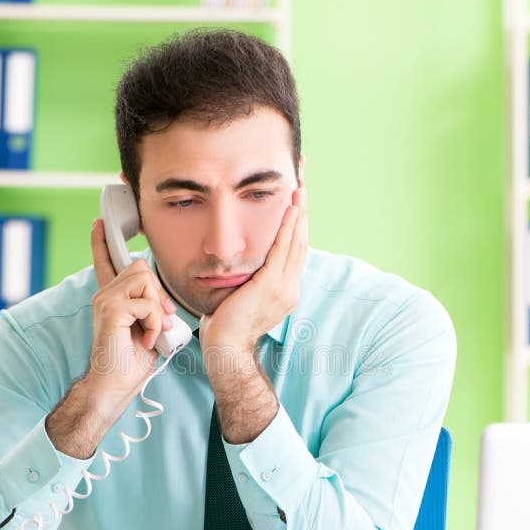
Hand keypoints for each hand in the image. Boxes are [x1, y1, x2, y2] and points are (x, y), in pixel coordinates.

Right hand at [85, 218, 176, 406]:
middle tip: (162, 321)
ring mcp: (105, 301)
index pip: (105, 262)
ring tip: (154, 332)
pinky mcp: (112, 311)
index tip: (99, 223)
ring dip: (158, 310)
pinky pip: (147, 304)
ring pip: (145, 281)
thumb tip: (166, 304)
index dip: (102, 243)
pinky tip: (148, 340)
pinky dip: (155, 324)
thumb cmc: (132, 362)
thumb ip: (151, 309)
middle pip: (140, 267)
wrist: (116, 386)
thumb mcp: (148, 329)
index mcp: (112, 298)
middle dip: (159, 293)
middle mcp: (105, 295)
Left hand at [198, 186, 307, 358]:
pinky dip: (288, 229)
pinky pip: (283, 250)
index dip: (299, 224)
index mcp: (286, 290)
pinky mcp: (271, 285)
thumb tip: (242, 264)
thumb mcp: (243, 296)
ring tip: (300, 188)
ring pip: (296, 243)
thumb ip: (249, 278)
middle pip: (301, 241)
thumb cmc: (226, 324)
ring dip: (299, 213)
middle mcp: (290, 288)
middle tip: (303, 182)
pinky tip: (291, 210)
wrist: (226, 347)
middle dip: (303, 210)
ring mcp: (284, 287)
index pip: (295, 250)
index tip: (299, 201)